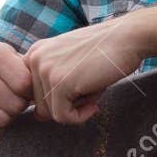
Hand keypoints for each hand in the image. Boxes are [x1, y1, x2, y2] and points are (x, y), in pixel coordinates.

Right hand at [0, 42, 34, 138]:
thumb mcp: (11, 58)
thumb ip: (31, 69)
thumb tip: (49, 89)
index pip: (25, 85)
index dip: (29, 93)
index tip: (23, 90)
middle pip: (14, 106)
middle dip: (18, 108)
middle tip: (11, 101)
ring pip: (1, 120)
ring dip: (6, 119)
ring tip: (1, 108)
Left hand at [24, 18, 146, 125]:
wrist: (126, 38)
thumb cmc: (103, 53)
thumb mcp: (69, 64)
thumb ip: (51, 85)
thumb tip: (39, 117)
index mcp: (35, 52)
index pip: (30, 91)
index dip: (53, 98)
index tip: (74, 92)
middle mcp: (34, 59)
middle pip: (38, 104)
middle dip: (64, 104)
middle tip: (87, 92)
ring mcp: (45, 70)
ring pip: (49, 112)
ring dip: (73, 110)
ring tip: (92, 93)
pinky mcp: (59, 83)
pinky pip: (62, 117)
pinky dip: (79, 117)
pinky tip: (94, 105)